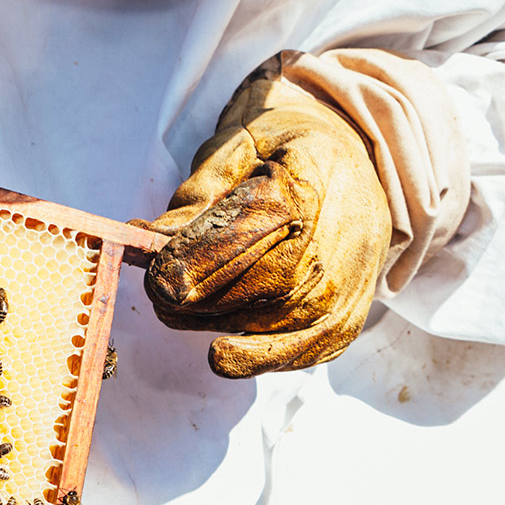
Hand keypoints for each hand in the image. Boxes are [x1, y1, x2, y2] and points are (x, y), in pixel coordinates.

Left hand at [134, 52, 391, 378]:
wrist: (357, 160)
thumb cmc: (286, 150)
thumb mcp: (237, 147)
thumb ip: (195, 197)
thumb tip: (148, 238)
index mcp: (304, 184)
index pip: (240, 235)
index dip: (190, 261)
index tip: (155, 272)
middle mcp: (334, 241)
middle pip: (249, 287)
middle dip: (190, 296)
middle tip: (158, 287)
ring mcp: (345, 285)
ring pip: (264, 323)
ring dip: (209, 321)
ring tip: (181, 305)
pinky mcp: (345, 319)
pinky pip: (296, 352)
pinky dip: (252, 357)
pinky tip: (221, 351)